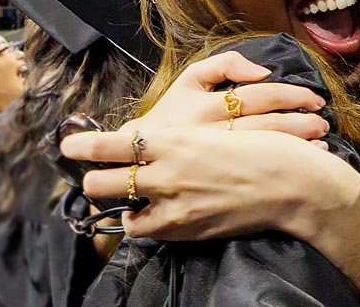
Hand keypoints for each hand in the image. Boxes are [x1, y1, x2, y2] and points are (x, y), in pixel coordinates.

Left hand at [79, 128, 351, 240]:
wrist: (293, 184)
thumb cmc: (262, 147)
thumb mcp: (216, 128)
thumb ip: (179, 137)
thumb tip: (150, 141)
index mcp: (175, 139)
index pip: (114, 143)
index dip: (83, 145)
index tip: (66, 146)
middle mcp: (167, 171)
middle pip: (103, 182)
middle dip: (93, 180)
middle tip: (94, 177)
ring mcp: (174, 203)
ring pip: (121, 211)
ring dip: (117, 205)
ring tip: (123, 198)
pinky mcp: (184, 229)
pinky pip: (146, 229)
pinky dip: (143, 221)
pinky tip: (152, 213)